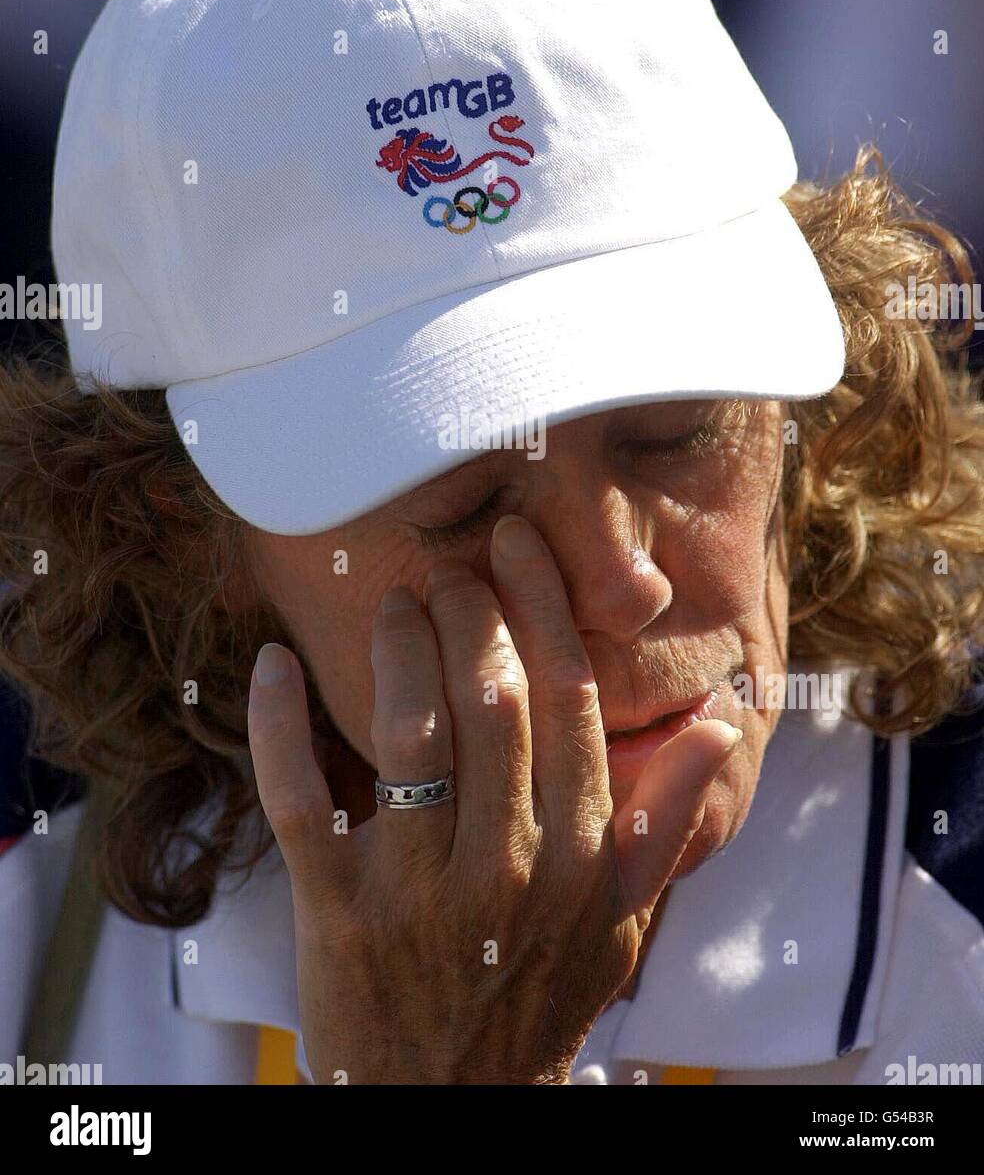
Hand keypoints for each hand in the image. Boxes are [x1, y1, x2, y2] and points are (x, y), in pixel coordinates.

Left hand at [247, 514, 740, 1084]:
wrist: (448, 1103)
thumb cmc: (538, 994)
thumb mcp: (621, 921)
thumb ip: (665, 819)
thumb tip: (715, 720)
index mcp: (577, 859)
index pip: (570, 701)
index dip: (544, 608)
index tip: (519, 545)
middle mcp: (502, 868)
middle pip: (491, 702)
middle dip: (470, 611)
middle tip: (452, 568)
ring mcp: (414, 891)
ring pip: (406, 736)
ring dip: (397, 649)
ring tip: (393, 602)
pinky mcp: (333, 913)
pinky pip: (297, 800)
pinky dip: (278, 725)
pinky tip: (272, 664)